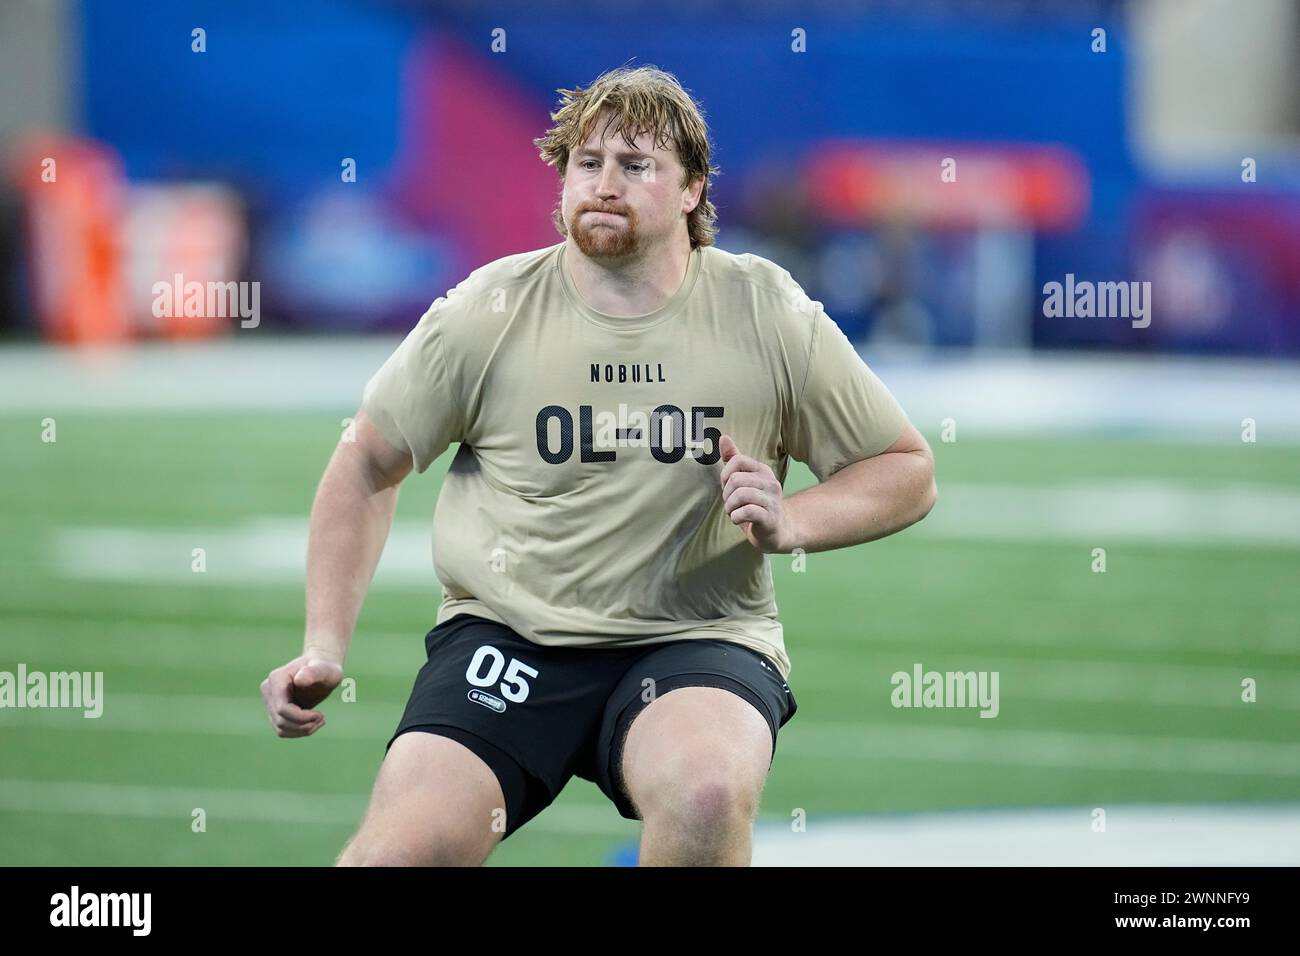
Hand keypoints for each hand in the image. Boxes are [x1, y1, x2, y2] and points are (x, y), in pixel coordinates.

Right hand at [260, 654, 343, 737]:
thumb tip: (299, 680)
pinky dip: (299, 731)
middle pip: (281, 721)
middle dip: (303, 725)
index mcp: (277, 679)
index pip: (282, 709)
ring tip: (319, 720)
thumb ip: (314, 673)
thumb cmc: (325, 667)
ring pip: (280, 728)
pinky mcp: (274, 710)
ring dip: (302, 730)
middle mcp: (268, 690)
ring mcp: (269, 701)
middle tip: (322, 718)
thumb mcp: (325, 670)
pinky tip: (313, 722)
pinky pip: (283, 729)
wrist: (321, 667)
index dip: (302, 718)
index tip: (321, 715)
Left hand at [718, 435, 797, 552]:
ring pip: (740, 495)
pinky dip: (736, 517)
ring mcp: (772, 500)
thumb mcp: (744, 480)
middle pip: (735, 480)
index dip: (725, 476)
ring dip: (730, 507)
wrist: (777, 531)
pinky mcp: (770, 517)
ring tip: (734, 512)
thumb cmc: (756, 505)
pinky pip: (746, 512)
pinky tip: (739, 520)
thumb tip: (723, 437)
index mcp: (762, 470)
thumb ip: (734, 459)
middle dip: (726, 495)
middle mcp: (770, 482)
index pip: (737, 461)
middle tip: (731, 504)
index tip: (727, 488)